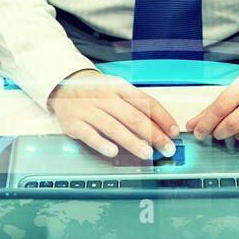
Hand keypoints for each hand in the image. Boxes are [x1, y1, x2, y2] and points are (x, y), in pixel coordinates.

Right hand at [48, 69, 179, 158]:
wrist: (63, 84)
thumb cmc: (97, 91)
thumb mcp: (117, 90)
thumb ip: (137, 105)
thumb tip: (161, 126)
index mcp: (119, 87)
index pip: (146, 102)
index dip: (162, 117)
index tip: (174, 132)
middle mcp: (105, 97)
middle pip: (133, 116)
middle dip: (153, 134)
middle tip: (167, 148)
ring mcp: (89, 110)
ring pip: (114, 127)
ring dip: (133, 141)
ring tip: (147, 153)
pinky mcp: (74, 123)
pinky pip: (89, 134)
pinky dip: (101, 143)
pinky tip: (112, 151)